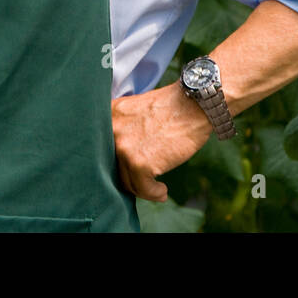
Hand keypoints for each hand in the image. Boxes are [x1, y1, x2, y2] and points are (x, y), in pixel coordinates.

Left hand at [111, 82, 213, 201]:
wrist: (194, 104)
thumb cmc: (171, 108)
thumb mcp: (135, 110)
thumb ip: (121, 129)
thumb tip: (116, 161)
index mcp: (109, 116)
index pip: (103, 149)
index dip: (117, 163)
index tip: (131, 169)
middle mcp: (111, 130)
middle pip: (112, 167)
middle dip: (129, 177)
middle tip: (144, 182)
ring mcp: (124, 147)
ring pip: (126, 181)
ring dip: (142, 188)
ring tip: (157, 188)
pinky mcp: (139, 163)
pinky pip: (142, 189)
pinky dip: (154, 193)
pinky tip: (162, 191)